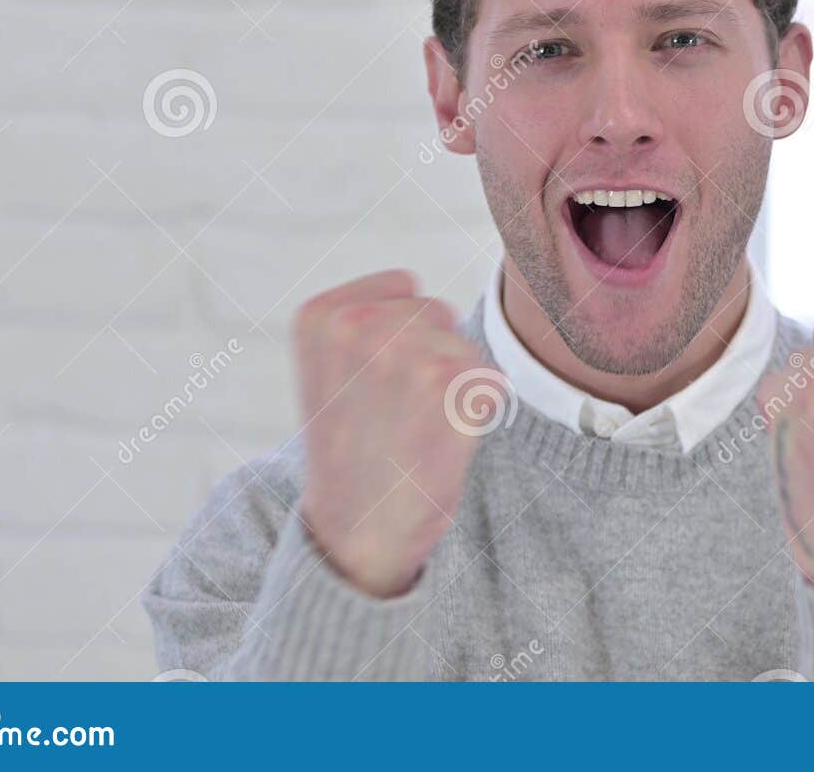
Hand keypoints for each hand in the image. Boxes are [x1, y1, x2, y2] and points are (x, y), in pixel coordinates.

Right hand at [294, 269, 485, 597]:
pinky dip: (477, 411)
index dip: (399, 336)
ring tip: (412, 428)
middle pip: (438, 312)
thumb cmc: (349, 448)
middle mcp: (359, 323)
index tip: (367, 385)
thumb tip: (416, 281)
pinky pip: (492, 378)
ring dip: (454, 387)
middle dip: (430, 356)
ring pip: (466, 346)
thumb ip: (363, 315)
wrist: (356, 532)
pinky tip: (438, 441)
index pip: (403, 286)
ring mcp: (408, 351)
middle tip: (393, 412)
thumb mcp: (328, 367)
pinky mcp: (455, 385)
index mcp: (321, 315)